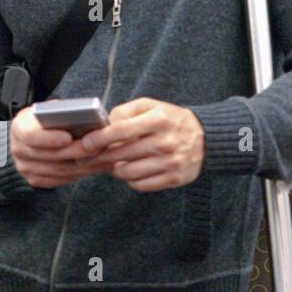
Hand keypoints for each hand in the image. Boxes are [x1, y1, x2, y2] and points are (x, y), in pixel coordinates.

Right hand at [10, 105, 118, 188]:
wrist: (29, 136)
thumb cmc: (44, 120)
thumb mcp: (47, 111)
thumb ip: (59, 114)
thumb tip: (82, 116)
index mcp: (19, 128)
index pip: (31, 136)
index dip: (50, 138)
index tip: (68, 137)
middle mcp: (19, 150)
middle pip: (51, 156)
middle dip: (77, 152)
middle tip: (99, 148)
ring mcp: (26, 168)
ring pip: (59, 170)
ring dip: (84, 166)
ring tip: (105, 158)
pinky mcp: (35, 180)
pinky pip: (61, 180)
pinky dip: (80, 174)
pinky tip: (97, 167)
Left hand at [78, 98, 205, 190]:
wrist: (207, 139)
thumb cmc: (172, 121)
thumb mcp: (152, 106)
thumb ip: (126, 111)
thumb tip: (104, 126)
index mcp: (159, 120)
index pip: (120, 131)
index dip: (98, 139)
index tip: (84, 144)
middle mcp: (166, 142)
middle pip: (120, 154)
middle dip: (101, 156)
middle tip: (90, 157)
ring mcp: (171, 163)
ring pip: (128, 173)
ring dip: (116, 169)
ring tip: (116, 163)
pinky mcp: (174, 179)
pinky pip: (141, 185)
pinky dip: (131, 180)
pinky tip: (133, 171)